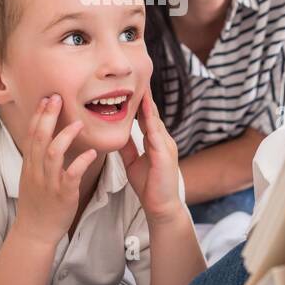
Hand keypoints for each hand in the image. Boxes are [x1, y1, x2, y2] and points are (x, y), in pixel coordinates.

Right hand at [14, 94, 97, 244]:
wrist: (34, 231)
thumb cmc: (37, 203)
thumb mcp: (31, 177)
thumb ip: (38, 158)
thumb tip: (46, 138)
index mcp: (30, 165)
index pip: (32, 134)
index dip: (39, 115)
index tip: (47, 98)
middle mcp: (36, 171)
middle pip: (39, 138)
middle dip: (48, 116)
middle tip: (58, 98)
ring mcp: (49, 183)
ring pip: (53, 154)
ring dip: (65, 136)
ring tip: (79, 123)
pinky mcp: (62, 195)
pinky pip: (71, 176)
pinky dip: (81, 162)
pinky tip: (92, 153)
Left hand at [119, 93, 182, 223]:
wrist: (161, 207)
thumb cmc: (149, 186)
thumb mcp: (133, 162)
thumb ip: (128, 147)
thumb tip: (118, 134)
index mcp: (156, 142)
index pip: (147, 117)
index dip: (141, 102)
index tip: (132, 87)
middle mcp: (163, 141)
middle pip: (153, 114)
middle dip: (146, 97)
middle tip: (139, 77)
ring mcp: (166, 147)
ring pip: (155, 120)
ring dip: (148, 104)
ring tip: (141, 87)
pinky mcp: (165, 155)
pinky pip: (156, 134)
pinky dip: (150, 121)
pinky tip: (145, 110)